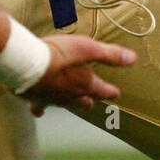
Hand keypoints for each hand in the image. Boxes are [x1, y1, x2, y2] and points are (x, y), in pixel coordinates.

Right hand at [19, 34, 138, 114]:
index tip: (116, 93)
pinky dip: (42, 108)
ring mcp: (54, 99)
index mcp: (85, 84)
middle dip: (92, 99)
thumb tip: (132, 59)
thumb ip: (110, 54)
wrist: (27, 63)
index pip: (103, 90)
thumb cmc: (59, 54)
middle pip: (85, 101)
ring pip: (66, 105)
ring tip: (74, 102)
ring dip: (71, 103)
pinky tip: (39, 111)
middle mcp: (71, 95)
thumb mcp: (89, 48)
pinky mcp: (36, 98)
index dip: (111, 91)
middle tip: (95, 99)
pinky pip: (40, 106)